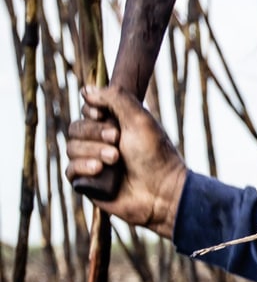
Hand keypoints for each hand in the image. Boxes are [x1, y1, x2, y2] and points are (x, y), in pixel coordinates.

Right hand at [66, 84, 187, 237]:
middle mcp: (102, 142)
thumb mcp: (140, 119)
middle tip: (117, 139)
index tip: (103, 115)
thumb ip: (116, 99)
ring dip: (93, 151)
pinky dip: (83, 167)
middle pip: (76, 128)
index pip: (87, 110)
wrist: (160, 191)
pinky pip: (70, 170)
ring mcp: (93, 162)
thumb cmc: (155, 154)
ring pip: (71, 148)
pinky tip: (99, 170)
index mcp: (116, 124)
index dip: (92, 110)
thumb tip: (86, 89)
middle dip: (95, 133)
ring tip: (115, 159)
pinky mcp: (87, 183)